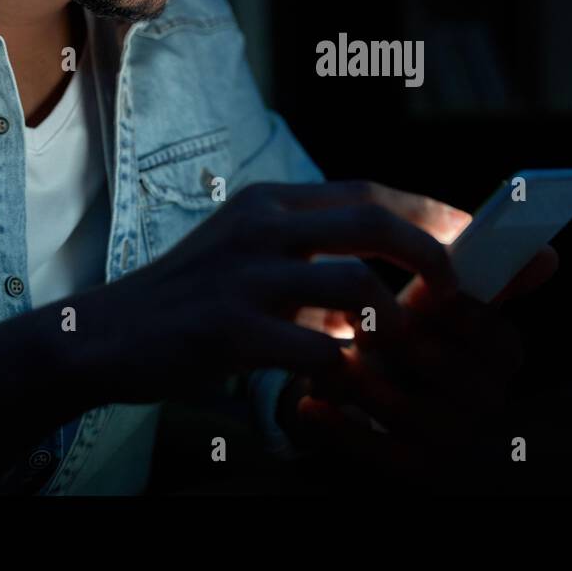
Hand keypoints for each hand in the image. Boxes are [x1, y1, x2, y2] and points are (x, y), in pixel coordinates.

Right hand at [61, 181, 459, 405]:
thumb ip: (308, 255)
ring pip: (355, 285)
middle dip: (431, 254)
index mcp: (269, 202)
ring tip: (402, 345)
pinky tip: (344, 379)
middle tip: (456, 289)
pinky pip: (315, 348)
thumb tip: (380, 280)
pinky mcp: (230, 329)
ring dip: (394, 320)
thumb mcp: (247, 253)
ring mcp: (245, 276)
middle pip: (374, 222)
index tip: (466, 233)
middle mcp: (262, 226)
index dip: (426, 211)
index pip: (367, 192)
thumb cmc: (189, 299)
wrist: (105, 335)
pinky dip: (344, 367)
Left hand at [283, 206, 558, 470]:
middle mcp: (488, 403)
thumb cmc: (400, 330)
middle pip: (463, 381)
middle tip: (364, 327)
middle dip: (411, 349)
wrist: (357, 389)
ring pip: (421, 418)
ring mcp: (457, 441)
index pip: (503, 341)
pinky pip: (386, 458)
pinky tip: (311, 404)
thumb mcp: (432, 300)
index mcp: (501, 357)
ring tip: (333, 362)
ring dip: (372, 387)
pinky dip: (346, 431)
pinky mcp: (420, 471)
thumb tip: (547, 254)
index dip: (464, 318)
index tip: (422, 296)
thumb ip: (474, 270)